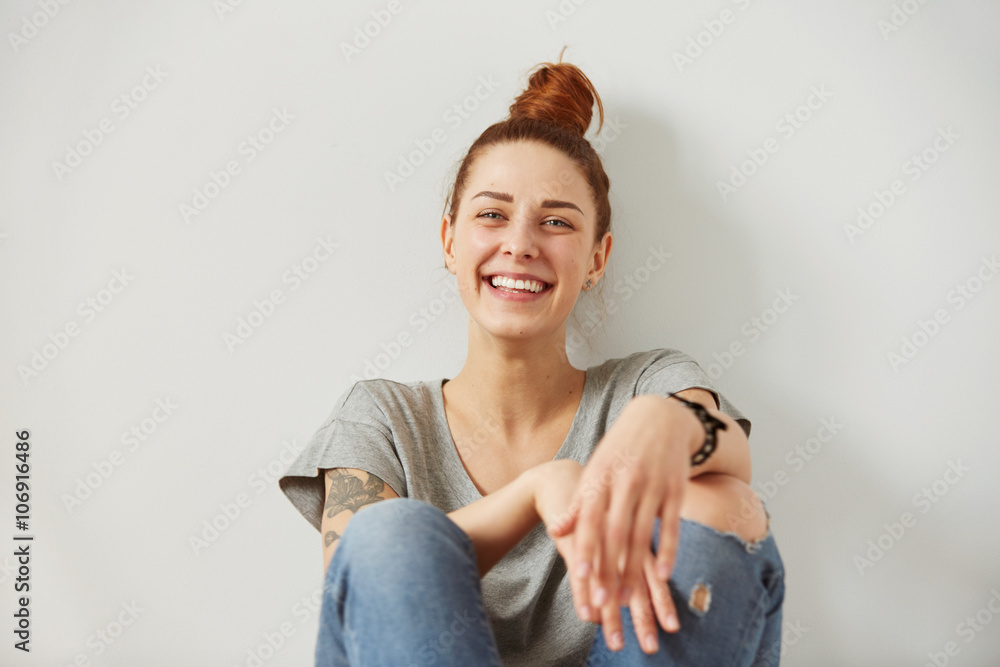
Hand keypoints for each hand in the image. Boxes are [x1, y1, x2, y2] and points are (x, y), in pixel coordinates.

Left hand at [548, 395, 697, 649]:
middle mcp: (625, 482)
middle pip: (615, 533)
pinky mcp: (675, 489)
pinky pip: (671, 525)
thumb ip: (578, 503)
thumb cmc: (620, 449)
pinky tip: (662, 575)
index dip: (586, 548)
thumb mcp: (595, 469)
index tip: (580, 578)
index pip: (590, 520)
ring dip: (635, 569)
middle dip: (608, 569)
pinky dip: (668, 550)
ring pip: (642, 534)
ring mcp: (652, 485)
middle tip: (604, 602)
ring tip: (628, 598)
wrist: (659, 417)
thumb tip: (556, 531)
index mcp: (600, 478)